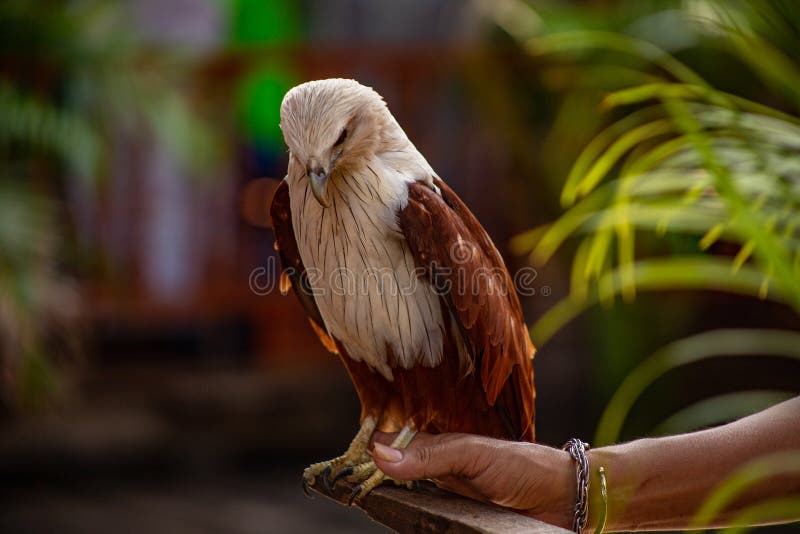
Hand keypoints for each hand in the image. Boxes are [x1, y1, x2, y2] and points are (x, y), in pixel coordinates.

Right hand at [371, 432, 575, 528]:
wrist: (563, 499)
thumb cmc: (519, 465)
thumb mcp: (471, 453)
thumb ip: (429, 454)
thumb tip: (379, 453)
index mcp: (435, 453)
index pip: (388, 454)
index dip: (366, 461)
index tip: (344, 471)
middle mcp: (435, 481)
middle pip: (392, 489)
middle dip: (377, 493)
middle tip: (355, 494)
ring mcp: (445, 509)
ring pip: (409, 513)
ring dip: (398, 514)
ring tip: (381, 510)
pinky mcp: (457, 529)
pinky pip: (430, 529)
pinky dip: (418, 528)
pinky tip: (410, 525)